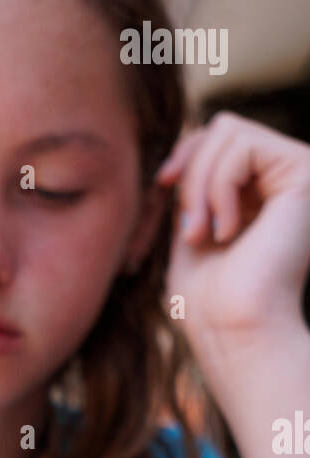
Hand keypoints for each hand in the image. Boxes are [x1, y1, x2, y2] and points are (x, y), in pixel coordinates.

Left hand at [156, 112, 309, 366]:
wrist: (233, 330)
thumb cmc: (208, 300)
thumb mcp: (192, 227)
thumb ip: (196, 185)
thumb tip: (188, 139)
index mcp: (264, 190)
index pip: (218, 137)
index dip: (184, 154)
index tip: (162, 185)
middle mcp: (288, 177)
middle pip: (221, 127)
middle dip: (191, 174)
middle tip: (191, 231)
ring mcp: (300, 171)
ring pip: (227, 130)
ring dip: (201, 186)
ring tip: (205, 235)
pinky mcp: (305, 172)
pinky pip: (242, 145)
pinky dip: (218, 187)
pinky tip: (227, 231)